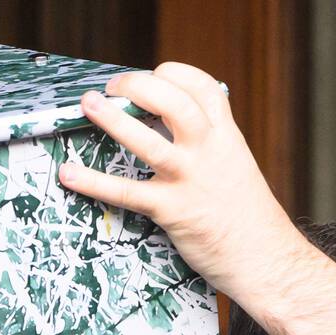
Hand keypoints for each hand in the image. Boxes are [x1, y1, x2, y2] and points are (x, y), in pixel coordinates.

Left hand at [60, 62, 335, 334]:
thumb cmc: (247, 218)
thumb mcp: (235, 168)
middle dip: (139, 85)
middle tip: (114, 86)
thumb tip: (169, 129)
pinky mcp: (172, 211)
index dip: (174, 73)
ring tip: (88, 103)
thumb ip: (208, 146)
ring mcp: (190, 179)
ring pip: (147, 139)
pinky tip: (68, 173)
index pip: (202, 86)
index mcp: (227, 136)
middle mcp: (209, 151)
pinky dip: (92, 182)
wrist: (266, 260)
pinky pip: (126, 192)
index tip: (154, 73)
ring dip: (113, 118)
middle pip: (173, 99)